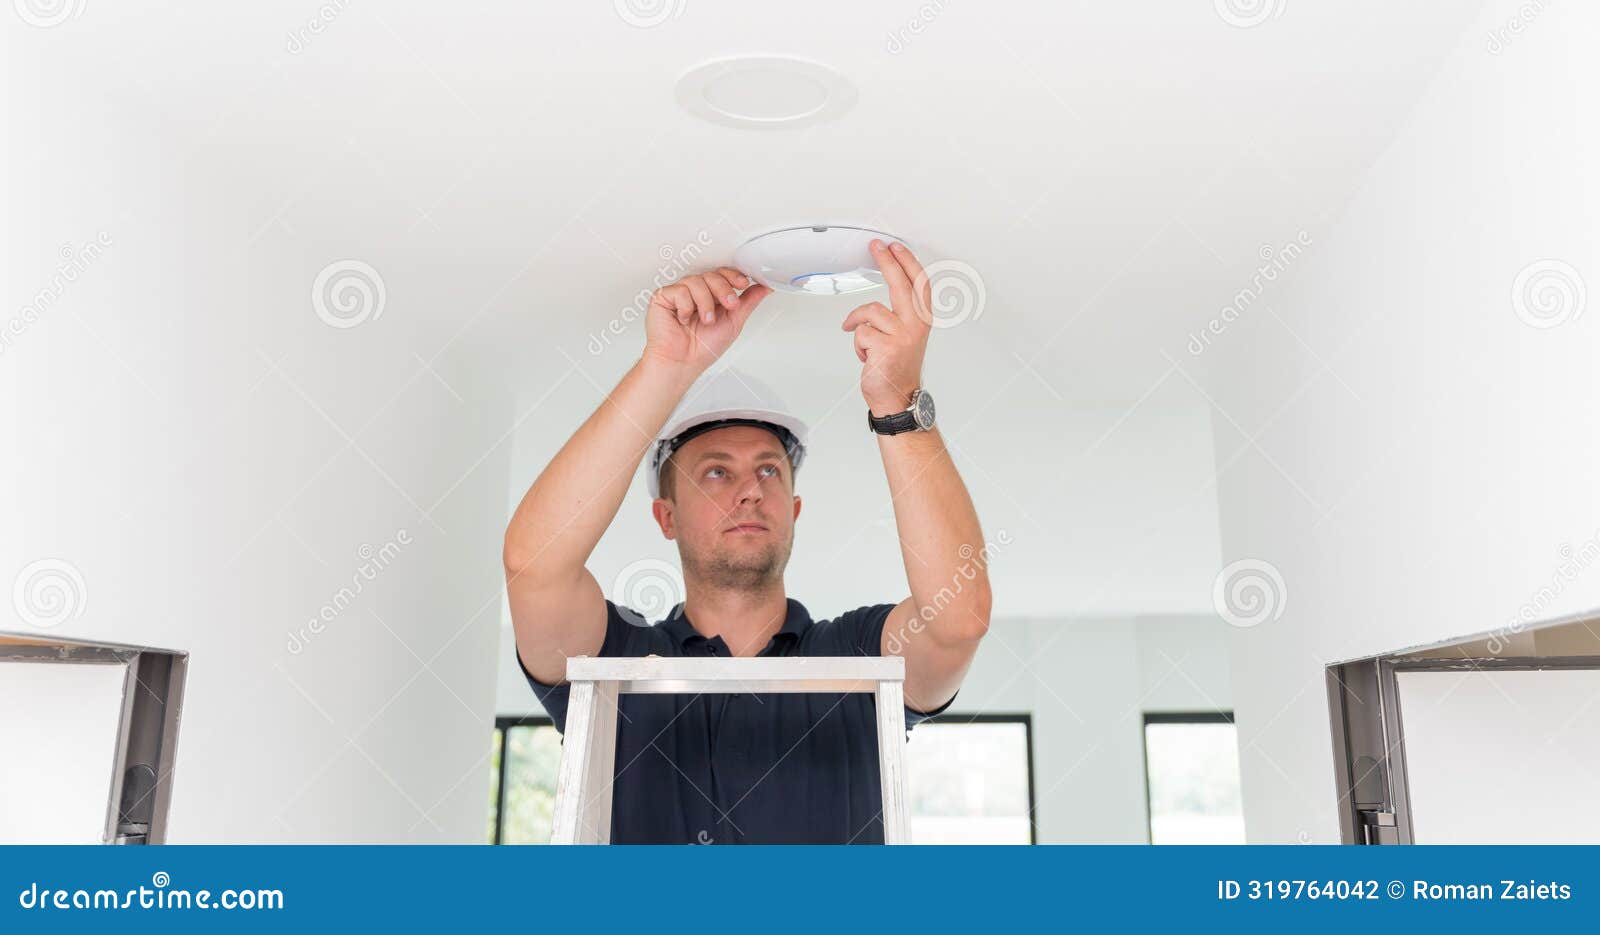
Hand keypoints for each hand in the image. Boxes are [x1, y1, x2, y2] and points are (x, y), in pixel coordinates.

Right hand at [643, 267, 772, 373]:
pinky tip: (684, 319)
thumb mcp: (734, 322)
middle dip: (724, 289)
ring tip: (706, 320)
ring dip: (706, 303)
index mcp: (712, 296)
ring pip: (697, 281)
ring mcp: (679, 294)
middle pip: (712, 275)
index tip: (743, 284)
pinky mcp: (663, 297)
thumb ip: (748, 302)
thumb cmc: (703, 348)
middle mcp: (696, 293)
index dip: (733, 276)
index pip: (723, 275)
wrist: (683, 362)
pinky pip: (679, 290)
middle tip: (730, 305)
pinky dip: (686, 307)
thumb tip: (765, 287)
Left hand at [841, 240, 932, 416]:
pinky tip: (867, 356)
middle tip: (876, 246)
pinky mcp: (886, 347)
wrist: (897, 398)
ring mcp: (902, 335)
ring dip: (860, 327)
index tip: (895, 246)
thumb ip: (900, 311)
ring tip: (866, 344)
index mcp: (922, 319)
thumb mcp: (906, 334)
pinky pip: (860, 332)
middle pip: (900, 284)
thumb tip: (888, 286)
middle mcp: (916, 325)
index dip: (907, 261)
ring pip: (869, 312)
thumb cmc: (898, 367)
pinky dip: (858, 345)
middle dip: (886, 261)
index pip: (918, 283)